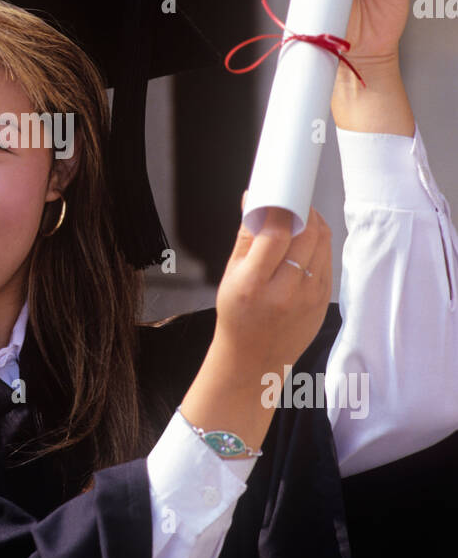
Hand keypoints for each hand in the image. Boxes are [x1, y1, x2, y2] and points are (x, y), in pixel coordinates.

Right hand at [211, 201, 331, 384]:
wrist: (253, 360)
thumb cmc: (237, 317)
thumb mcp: (230, 276)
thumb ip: (246, 237)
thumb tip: (253, 200)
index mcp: (254, 284)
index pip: (277, 235)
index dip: (283, 209)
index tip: (281, 197)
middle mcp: (285, 292)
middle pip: (308, 235)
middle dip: (303, 211)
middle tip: (294, 203)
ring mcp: (309, 299)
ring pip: (322, 244)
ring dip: (314, 224)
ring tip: (300, 219)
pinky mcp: (323, 302)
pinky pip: (326, 261)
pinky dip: (318, 245)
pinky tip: (305, 244)